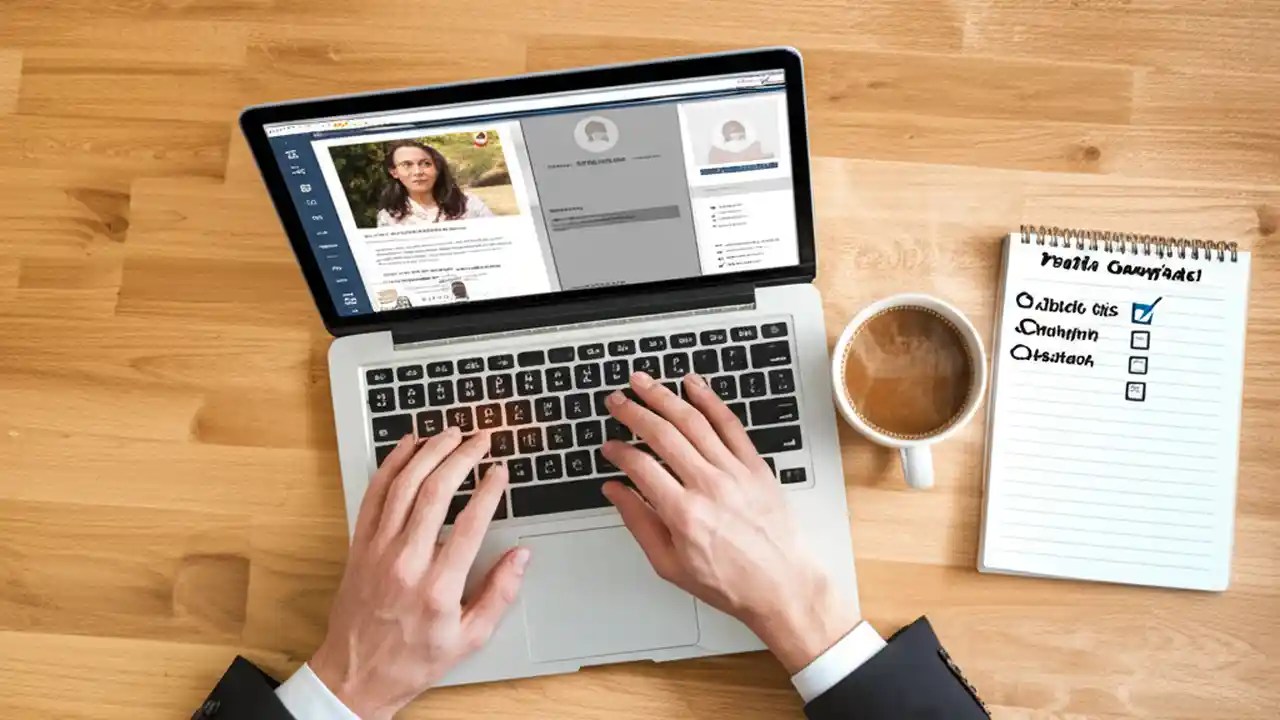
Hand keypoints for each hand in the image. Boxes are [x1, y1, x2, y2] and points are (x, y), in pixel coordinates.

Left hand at [309, 428, 528, 719]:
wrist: (356, 674)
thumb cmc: (413, 659)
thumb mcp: (469, 638)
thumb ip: (500, 594)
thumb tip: (521, 557)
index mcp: (438, 587)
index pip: (470, 523)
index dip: (489, 490)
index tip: (501, 471)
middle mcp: (406, 562)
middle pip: (435, 493)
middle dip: (462, 457)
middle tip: (481, 439)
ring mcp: (378, 550)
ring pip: (403, 486)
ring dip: (429, 452)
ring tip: (450, 433)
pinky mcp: (359, 545)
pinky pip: (374, 494)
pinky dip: (390, 465)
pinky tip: (407, 446)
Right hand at [600, 372, 858, 673]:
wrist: (783, 587)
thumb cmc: (730, 583)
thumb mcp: (670, 565)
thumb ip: (639, 523)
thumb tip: (615, 492)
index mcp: (683, 514)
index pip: (640, 466)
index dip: (618, 451)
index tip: (609, 446)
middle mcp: (709, 486)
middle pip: (663, 434)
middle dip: (634, 412)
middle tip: (617, 401)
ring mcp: (735, 472)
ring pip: (694, 421)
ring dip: (664, 396)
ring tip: (644, 382)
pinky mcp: (756, 467)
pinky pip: (730, 424)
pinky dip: (710, 400)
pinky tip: (693, 385)